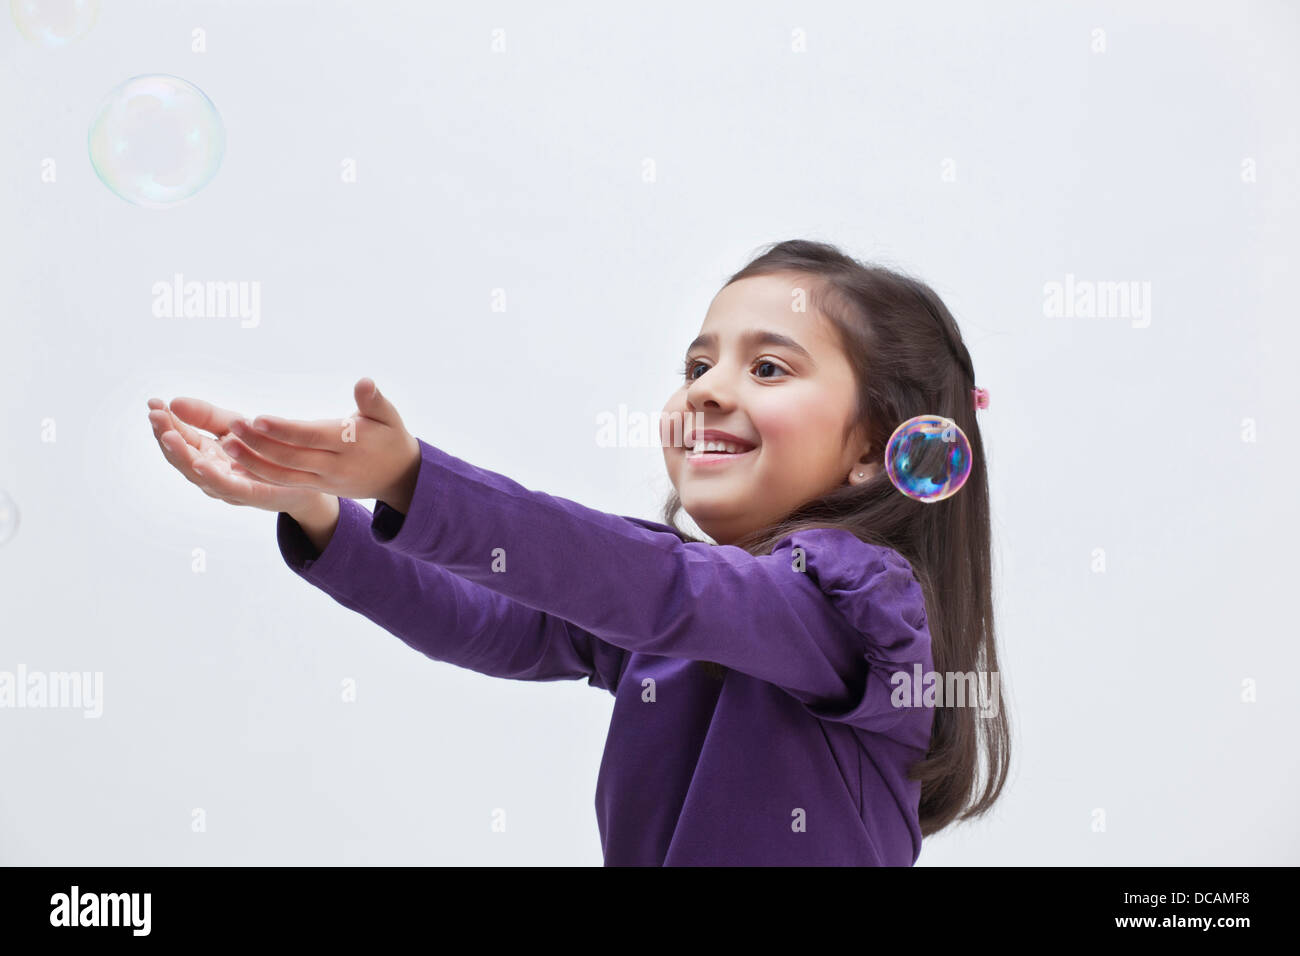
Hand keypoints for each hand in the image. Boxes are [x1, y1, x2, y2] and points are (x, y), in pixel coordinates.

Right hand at [146, 396, 327, 516]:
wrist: (306, 474)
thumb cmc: (265, 451)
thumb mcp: (234, 426)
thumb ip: (206, 416)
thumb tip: (174, 401)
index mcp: (206, 454)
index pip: (178, 437)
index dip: (165, 421)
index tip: (153, 402)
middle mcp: (211, 473)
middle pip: (181, 456)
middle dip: (166, 435)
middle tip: (155, 414)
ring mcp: (227, 486)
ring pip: (197, 473)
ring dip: (181, 455)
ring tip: (168, 435)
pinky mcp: (249, 494)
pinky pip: (227, 487)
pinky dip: (211, 476)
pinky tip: (200, 462)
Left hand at [216, 377, 420, 507]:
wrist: (400, 478)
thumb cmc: (391, 438)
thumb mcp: (389, 416)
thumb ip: (373, 400)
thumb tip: (364, 382)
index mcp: (349, 443)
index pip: (309, 436)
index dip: (282, 430)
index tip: (257, 418)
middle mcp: (334, 466)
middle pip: (289, 457)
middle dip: (257, 444)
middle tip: (230, 427)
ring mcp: (323, 480)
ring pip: (282, 475)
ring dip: (251, 462)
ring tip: (226, 446)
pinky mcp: (317, 487)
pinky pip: (284, 483)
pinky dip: (260, 475)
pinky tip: (236, 466)